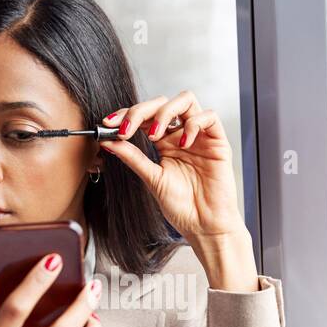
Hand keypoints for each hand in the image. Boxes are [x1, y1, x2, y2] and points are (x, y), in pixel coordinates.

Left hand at [99, 91, 258, 290]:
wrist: (204, 226)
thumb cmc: (181, 207)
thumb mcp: (151, 179)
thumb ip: (133, 157)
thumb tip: (107, 141)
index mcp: (164, 142)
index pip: (145, 116)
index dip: (126, 115)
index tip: (108, 124)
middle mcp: (181, 135)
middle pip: (162, 103)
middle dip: (140, 111)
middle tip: (126, 128)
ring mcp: (199, 136)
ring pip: (186, 100)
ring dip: (165, 112)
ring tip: (154, 135)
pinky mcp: (218, 142)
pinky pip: (209, 117)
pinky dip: (192, 125)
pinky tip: (182, 144)